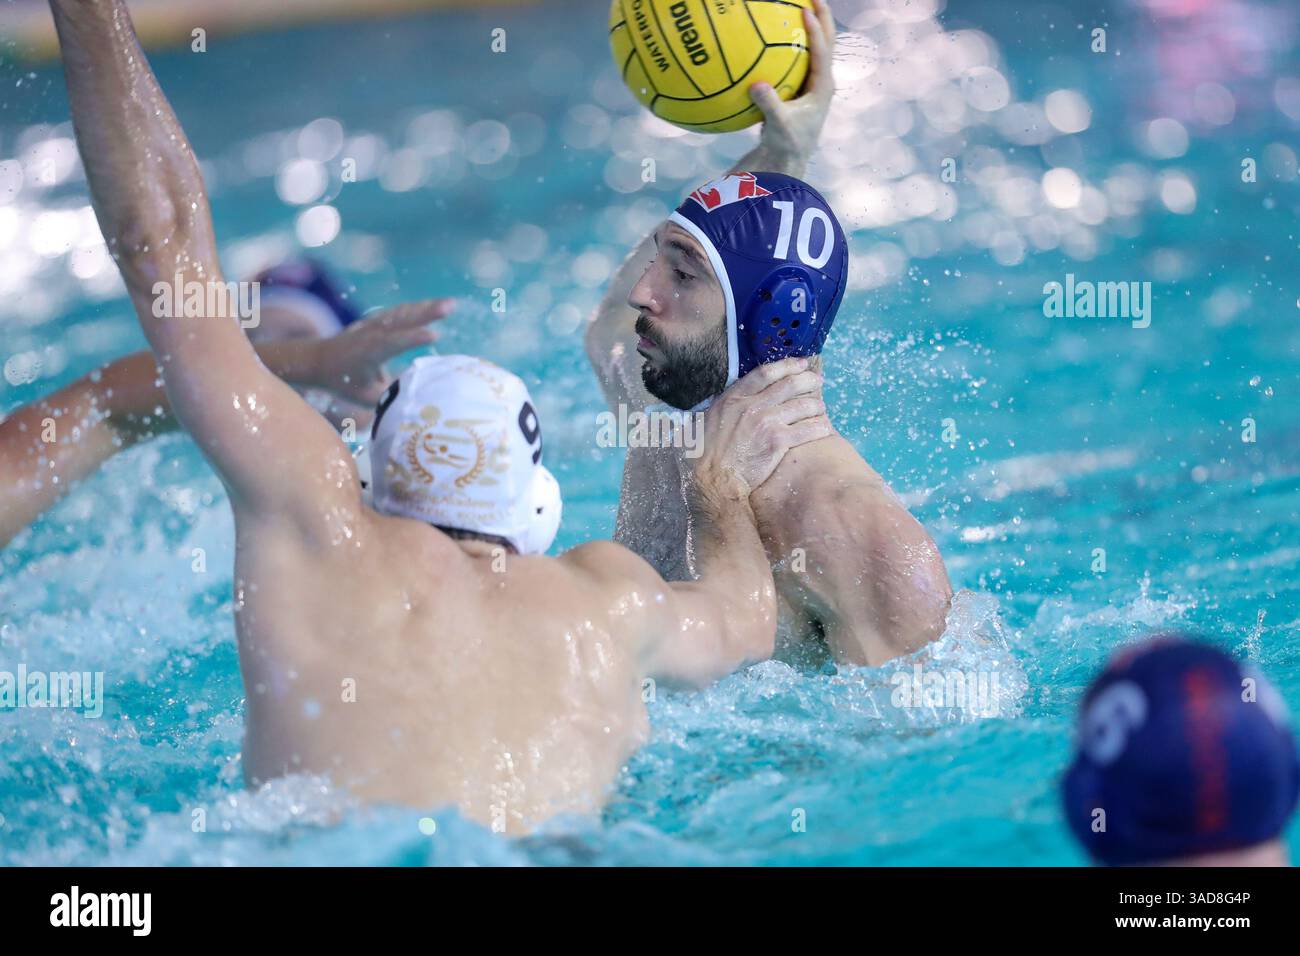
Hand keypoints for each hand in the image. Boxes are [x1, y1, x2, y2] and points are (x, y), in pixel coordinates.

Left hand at [308, 298, 453, 404]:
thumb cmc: (343, 381)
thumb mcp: (365, 396)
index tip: (434, 335)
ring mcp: (374, 323)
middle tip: (450, 306)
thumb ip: (390, 397)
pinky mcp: (378, 319)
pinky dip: (418, 308)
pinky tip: (436, 305)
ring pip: (403, 312)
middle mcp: (372, 333)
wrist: (318, 358)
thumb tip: (416, 403)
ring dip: (427, 306)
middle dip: (427, 312)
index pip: (393, 343)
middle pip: (402, 320)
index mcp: (368, 352)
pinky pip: (400, 312)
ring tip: (450, 304)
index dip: (413, 339)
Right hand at [693, 357, 830, 494]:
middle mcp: (751, 405)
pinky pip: (805, 430)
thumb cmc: (706, 453)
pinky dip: (818, 428)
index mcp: (734, 398)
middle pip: (788, 385)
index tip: (801, 364)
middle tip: (818, 381)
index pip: (766, 373)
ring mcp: (765, 422)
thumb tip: (737, 398)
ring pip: (801, 406)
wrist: (713, 479)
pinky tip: (824, 428)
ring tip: (821, 408)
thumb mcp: (709, 419)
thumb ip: (727, 406)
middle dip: (808, 380)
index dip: (787, 365)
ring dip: (816, 406)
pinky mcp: (777, 442)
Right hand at [747, 0, 835, 170]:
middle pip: (827, 42)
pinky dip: (792, 44)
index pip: (822, 51)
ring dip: (812, 26)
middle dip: (822, 17)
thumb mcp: (778, 126)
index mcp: (822, 87)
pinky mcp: (801, 88)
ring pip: (816, 48)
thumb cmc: (786, 144)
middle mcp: (821, 82)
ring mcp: (812, 84)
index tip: (805, 9)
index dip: (815, 29)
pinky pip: (799, 59)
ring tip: (800, 5)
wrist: (789, 160)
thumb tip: (756, 85)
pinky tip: (777, 34)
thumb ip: (769, 105)